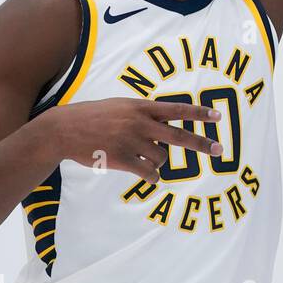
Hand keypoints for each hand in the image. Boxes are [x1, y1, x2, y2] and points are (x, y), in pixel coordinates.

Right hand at [52, 98, 223, 181]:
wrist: (63, 130)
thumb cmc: (93, 117)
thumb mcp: (121, 106)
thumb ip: (144, 113)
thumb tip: (167, 125)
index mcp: (140, 107)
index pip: (177, 109)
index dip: (199, 113)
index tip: (218, 116)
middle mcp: (139, 123)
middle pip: (179, 136)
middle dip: (201, 144)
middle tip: (219, 150)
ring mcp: (131, 142)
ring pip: (161, 158)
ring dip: (157, 161)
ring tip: (141, 157)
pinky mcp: (122, 159)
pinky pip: (149, 173)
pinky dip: (151, 176)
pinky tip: (145, 173)